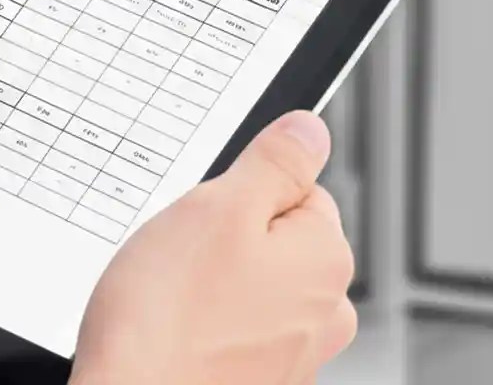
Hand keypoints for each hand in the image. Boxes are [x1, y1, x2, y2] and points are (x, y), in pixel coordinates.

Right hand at [71, 112, 356, 384]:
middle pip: (274, 240)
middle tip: (180, 255)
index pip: (298, 189)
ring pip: (249, 286)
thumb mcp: (217, 209)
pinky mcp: (256, 380)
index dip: (241, 191)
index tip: (206, 213)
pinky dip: (204, 325)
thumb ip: (274, 164)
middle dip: (225, 239)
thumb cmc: (167, 320)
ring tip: (170, 297)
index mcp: (325, 257)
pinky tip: (171, 330)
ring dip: (212, 284)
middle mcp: (325, 312)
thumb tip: (308, 131)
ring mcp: (293, 355)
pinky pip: (232, 329)